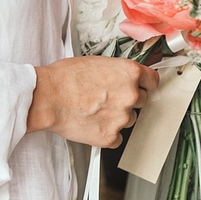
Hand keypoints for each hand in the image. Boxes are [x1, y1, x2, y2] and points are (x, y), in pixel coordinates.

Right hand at [25, 56, 159, 147]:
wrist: (48, 97)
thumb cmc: (65, 77)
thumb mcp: (96, 62)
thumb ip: (117, 72)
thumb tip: (123, 78)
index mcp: (129, 73)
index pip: (153, 80)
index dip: (144, 83)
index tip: (141, 86)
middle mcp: (130, 96)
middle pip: (142, 100)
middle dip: (127, 99)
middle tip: (108, 96)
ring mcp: (122, 118)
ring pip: (129, 119)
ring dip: (117, 116)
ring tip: (95, 109)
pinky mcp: (110, 137)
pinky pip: (116, 137)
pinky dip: (107, 132)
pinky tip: (92, 122)